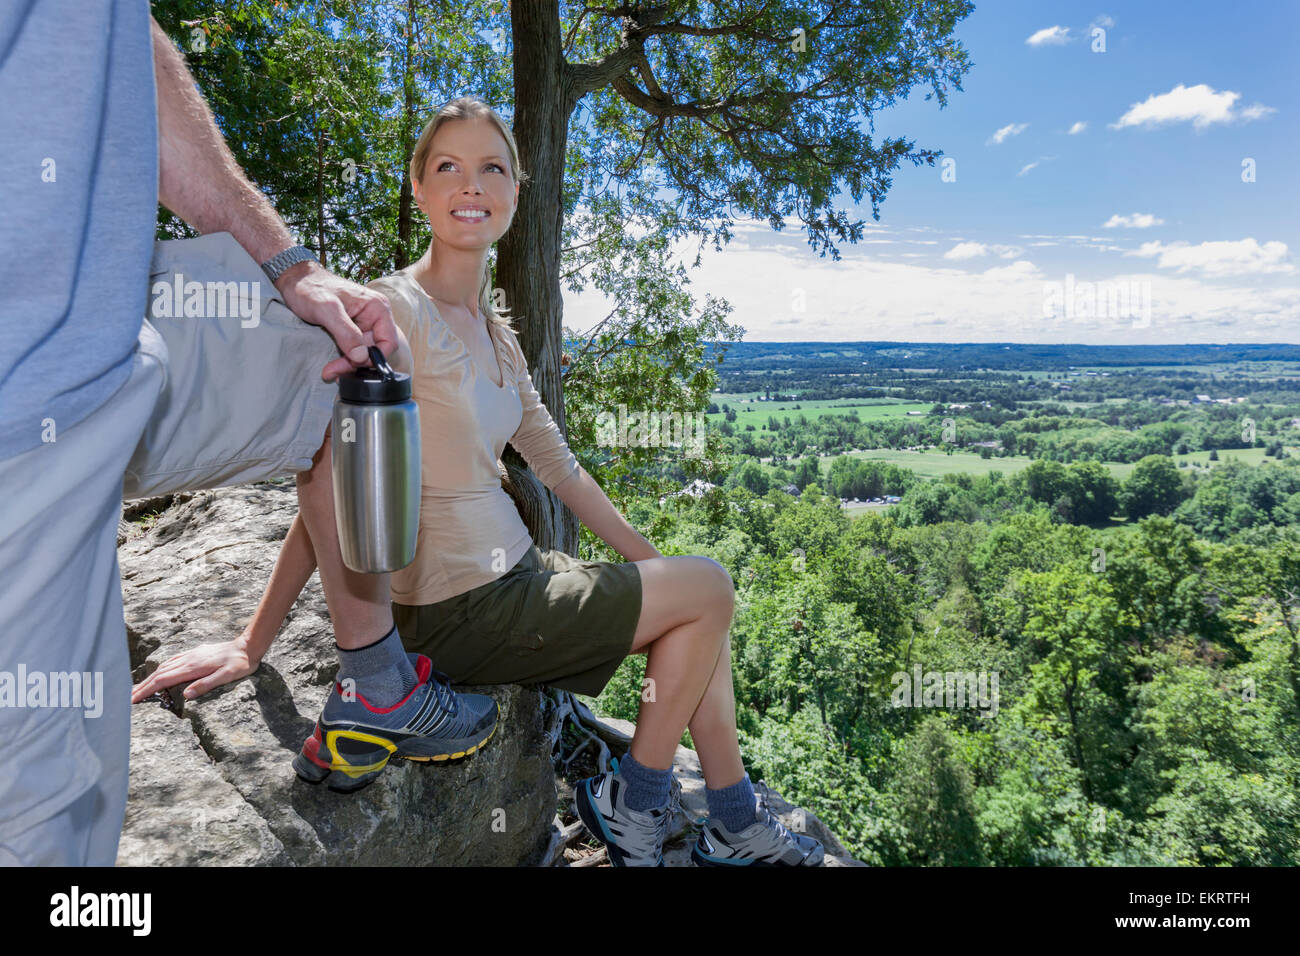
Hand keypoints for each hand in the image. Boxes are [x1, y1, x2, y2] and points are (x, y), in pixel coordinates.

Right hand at [131, 635, 260, 702]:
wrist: (248, 646)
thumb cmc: (240, 664)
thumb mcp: (227, 677)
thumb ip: (206, 684)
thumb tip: (186, 695)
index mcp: (193, 667)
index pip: (163, 680)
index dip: (147, 690)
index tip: (134, 700)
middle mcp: (189, 659)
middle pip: (159, 673)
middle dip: (143, 686)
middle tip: (129, 698)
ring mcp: (192, 655)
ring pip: (165, 666)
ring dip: (150, 677)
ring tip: (140, 688)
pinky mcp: (196, 653)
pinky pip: (173, 660)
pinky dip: (162, 668)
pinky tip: (161, 672)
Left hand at [274, 260, 399, 381]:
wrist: (296, 280)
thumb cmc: (310, 288)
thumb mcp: (327, 309)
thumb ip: (346, 332)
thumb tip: (362, 357)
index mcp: (377, 308)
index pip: (388, 342)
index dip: (373, 358)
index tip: (352, 364)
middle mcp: (375, 316)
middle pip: (375, 351)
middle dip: (356, 364)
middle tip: (333, 371)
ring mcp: (365, 323)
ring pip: (364, 353)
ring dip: (348, 364)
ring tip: (330, 370)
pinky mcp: (353, 329)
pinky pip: (355, 349)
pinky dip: (345, 359)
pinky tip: (333, 365)